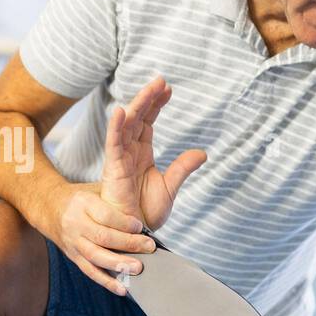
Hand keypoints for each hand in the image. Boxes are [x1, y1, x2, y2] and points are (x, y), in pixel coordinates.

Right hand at [48, 181, 156, 296]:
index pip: (105, 214)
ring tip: (137, 268)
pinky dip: (106, 281)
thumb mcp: (95, 190)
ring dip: (118, 264)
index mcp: (82, 203)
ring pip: (95, 256)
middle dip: (128, 243)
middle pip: (102, 236)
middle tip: (148, 247)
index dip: (124, 222)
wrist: (49, 207)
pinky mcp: (73, 256)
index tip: (141, 226)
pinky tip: (122, 288)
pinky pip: (89, 271)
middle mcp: (75, 223)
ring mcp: (73, 241)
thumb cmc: (81, 199)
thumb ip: (115, 201)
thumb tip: (146, 214)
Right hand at [99, 74, 206, 232]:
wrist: (135, 235)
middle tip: (161, 80)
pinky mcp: (113, 169)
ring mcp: (120, 159)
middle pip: (138, 118)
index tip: (168, 89)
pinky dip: (116, 127)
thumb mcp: (169, 187)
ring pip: (127, 126)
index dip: (156, 105)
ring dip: (138, 105)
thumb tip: (202, 152)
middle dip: (148, 99)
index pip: (148, 123)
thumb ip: (183, 168)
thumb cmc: (146, 213)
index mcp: (142, 155)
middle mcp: (129, 153)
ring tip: (150, 88)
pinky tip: (121, 110)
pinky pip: (114, 144)